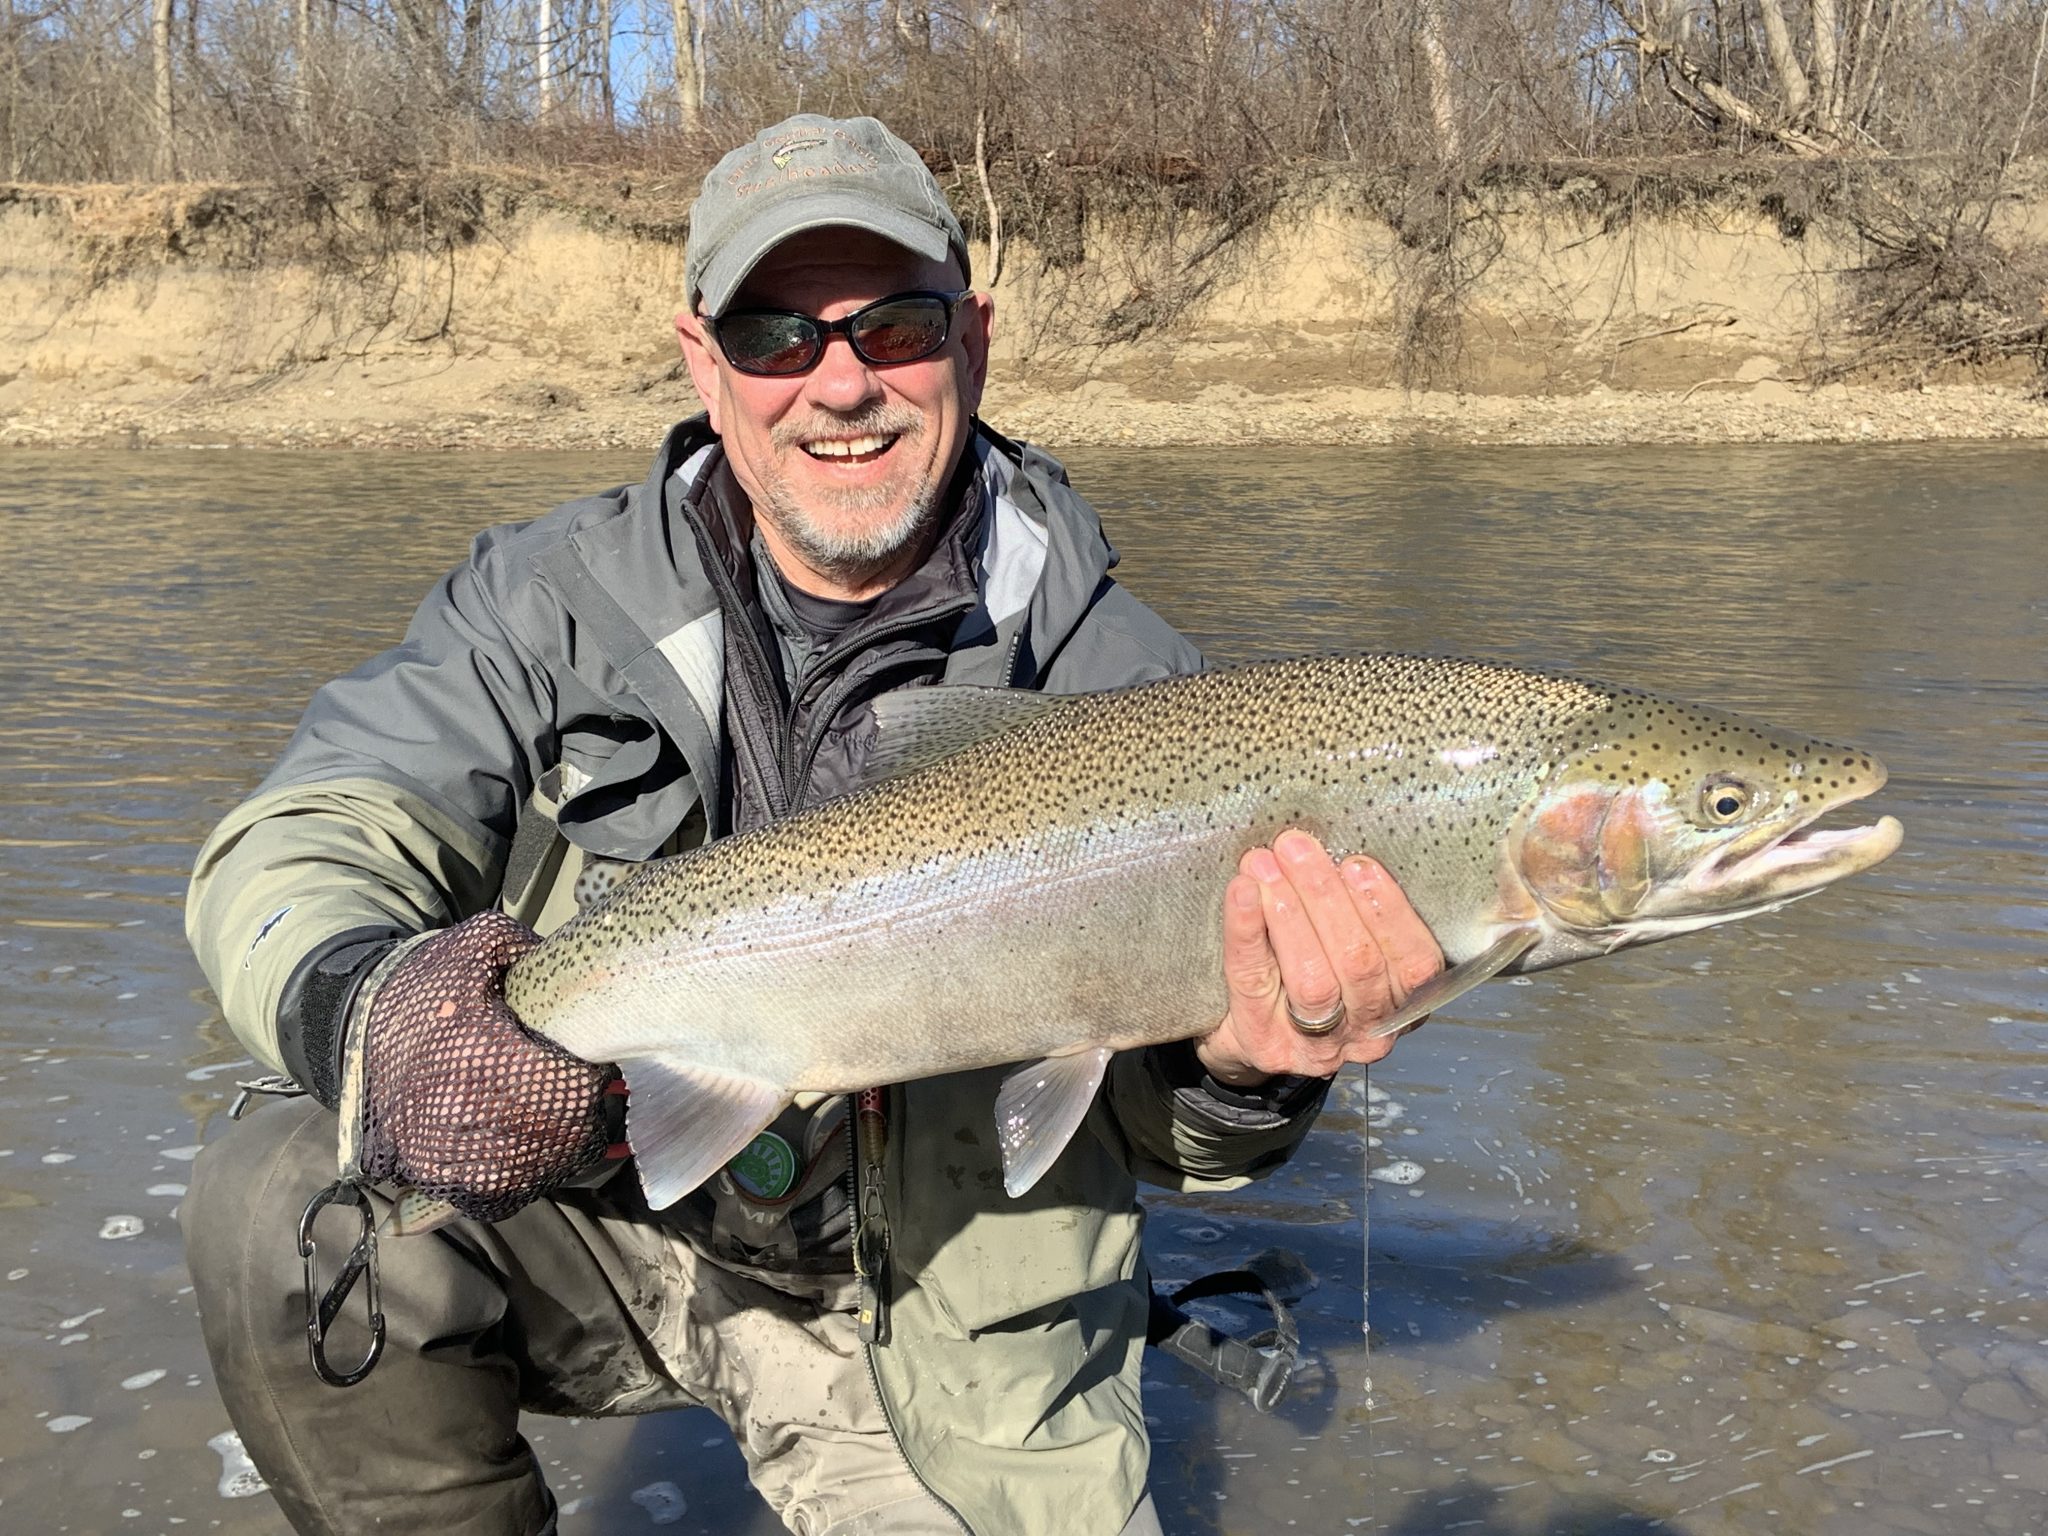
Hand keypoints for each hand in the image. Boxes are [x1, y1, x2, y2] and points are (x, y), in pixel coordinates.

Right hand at [355, 911, 620, 1222]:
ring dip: (561, 1149)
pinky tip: (534, 1147)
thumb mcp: (482, 942)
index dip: (592, 1077)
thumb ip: (539, 953)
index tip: (593, 1062)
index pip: (569, 1089)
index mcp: (478, 1054)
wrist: (353, 1024)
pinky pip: (498, 1194)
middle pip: (559, 1136)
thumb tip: (592, 978)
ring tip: (567, 1118)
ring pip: (534, 1171)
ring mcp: (440, 1151)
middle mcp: (458, 1112)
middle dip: (584, 1114)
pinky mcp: (428, 1173)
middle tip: (590, 1092)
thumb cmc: (428, 984)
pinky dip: (525, 1176)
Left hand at [1197, 830, 1443, 1087]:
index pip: (1414, 962)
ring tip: (1266, 866)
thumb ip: (1359, 908)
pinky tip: (1241, 892)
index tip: (1358, 864)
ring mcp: (1318, 1045)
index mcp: (1405, 1002)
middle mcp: (1369, 1031)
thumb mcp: (1352, 942)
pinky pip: (1255, 981)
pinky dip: (1246, 931)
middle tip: (1297, 847)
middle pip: (1359, 964)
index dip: (1388, 911)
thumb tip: (1338, 842)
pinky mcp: (1267, 1044)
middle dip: (1327, 898)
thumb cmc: (1313, 969)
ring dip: (1289, 914)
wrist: (1251, 1031)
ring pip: (1312, 979)